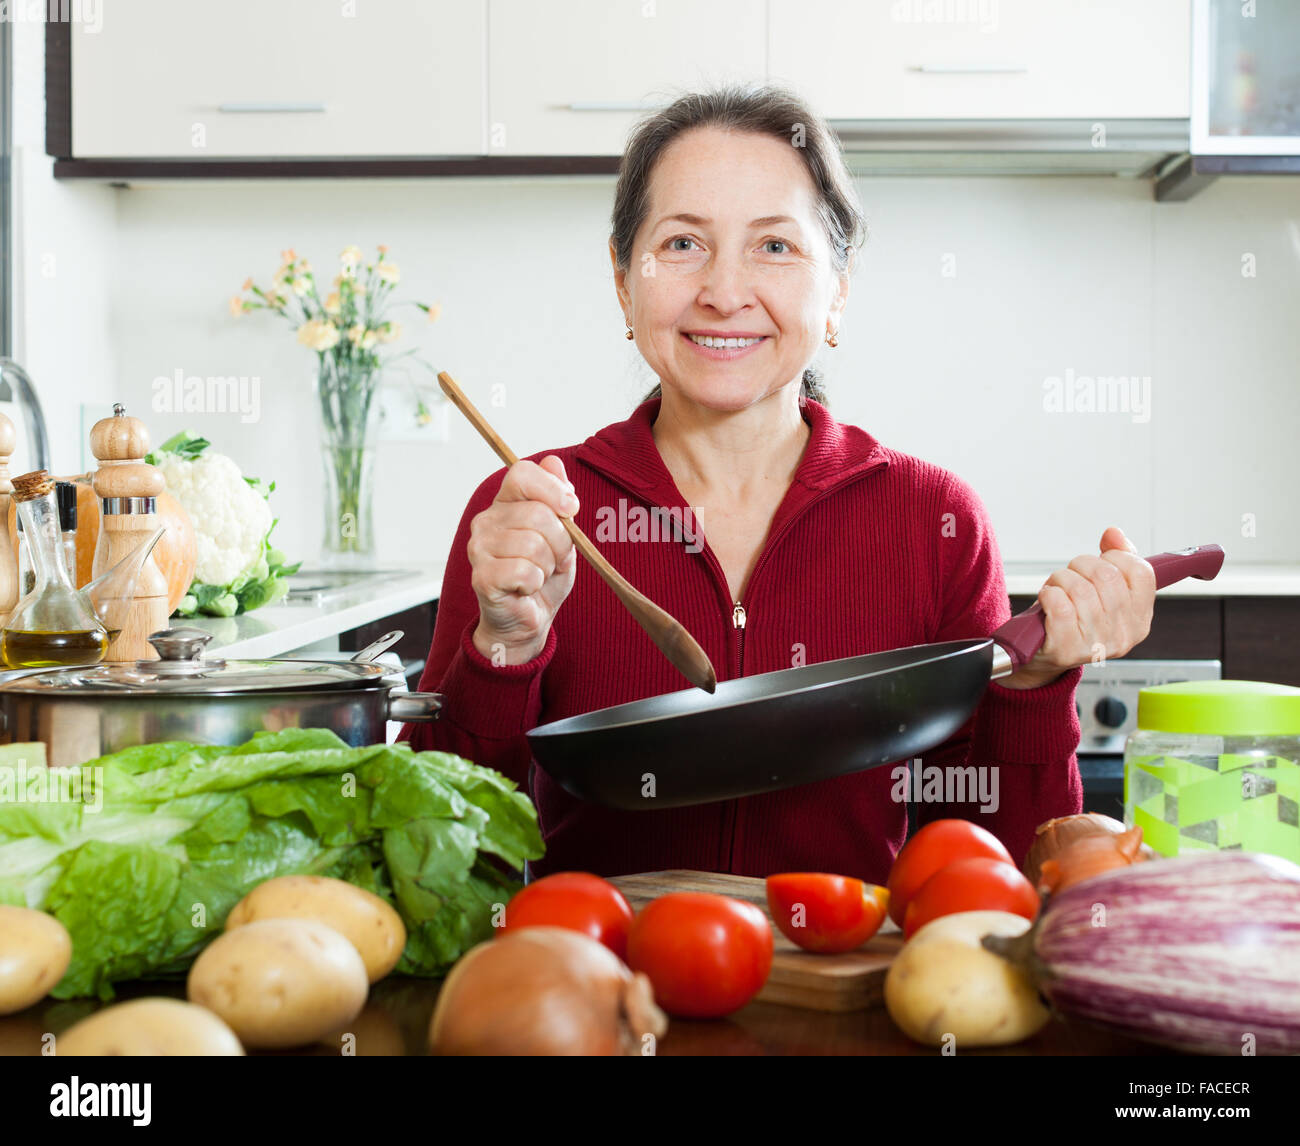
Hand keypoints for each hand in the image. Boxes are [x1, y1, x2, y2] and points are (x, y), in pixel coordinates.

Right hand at [468, 455, 577, 664]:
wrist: (529, 618)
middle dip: (560, 541)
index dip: (552, 489)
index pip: (522, 474)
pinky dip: (536, 583)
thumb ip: (558, 498)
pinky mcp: (482, 577)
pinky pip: (525, 572)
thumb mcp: (561, 532)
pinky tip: (526, 588)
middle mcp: (486, 520)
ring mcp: (479, 548)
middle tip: (554, 558)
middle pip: (538, 514)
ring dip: (548, 565)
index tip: (570, 509)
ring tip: (539, 574)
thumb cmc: (544, 573)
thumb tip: (554, 461)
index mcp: (505, 503)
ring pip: (534, 545)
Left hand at [999, 526, 1155, 689]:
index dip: (1116, 556)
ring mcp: (1096, 644)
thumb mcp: (1099, 590)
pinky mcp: (1067, 649)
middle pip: (1106, 576)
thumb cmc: (1071, 618)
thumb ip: (1114, 560)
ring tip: (1056, 590)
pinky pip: (1060, 605)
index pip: (1141, 572)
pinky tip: (1047, 601)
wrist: (1040, 656)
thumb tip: (1114, 533)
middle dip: (1080, 565)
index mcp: (1139, 619)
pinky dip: (1048, 594)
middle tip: (1069, 576)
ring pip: (1080, 589)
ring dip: (1060, 580)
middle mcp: (1123, 635)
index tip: (1099, 561)